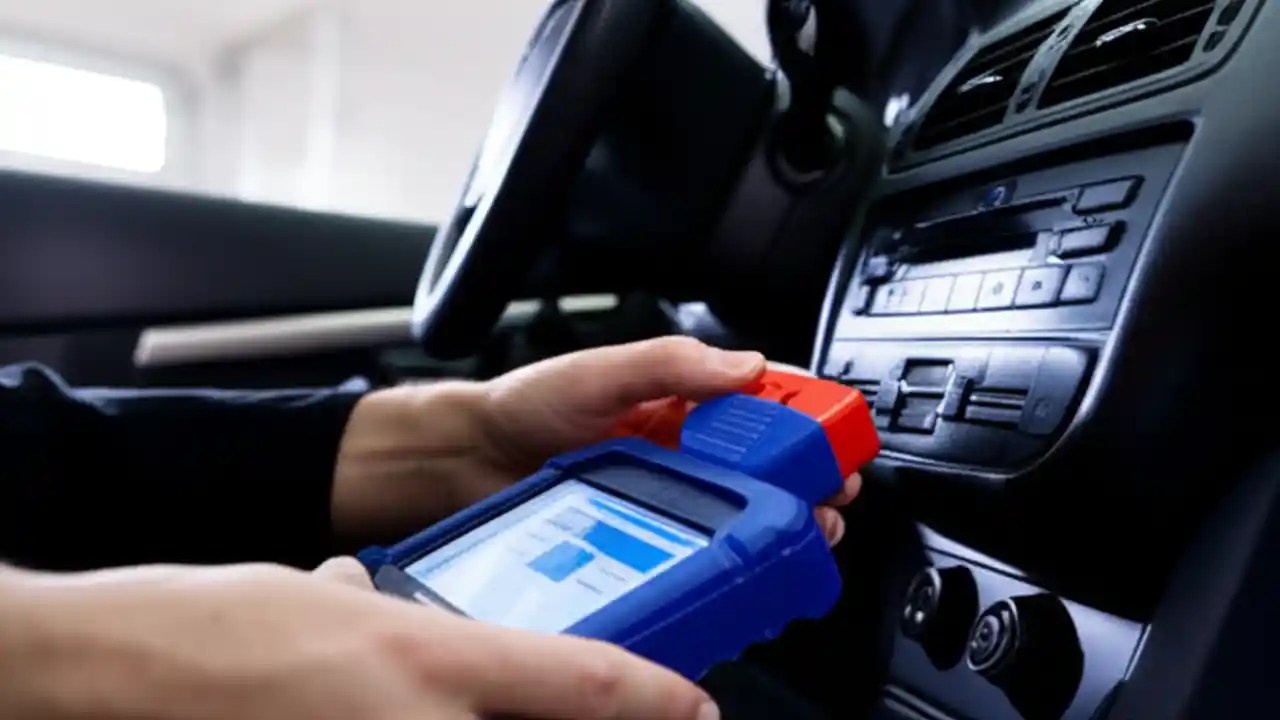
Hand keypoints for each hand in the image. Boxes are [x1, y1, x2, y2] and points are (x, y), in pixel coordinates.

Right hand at [0, 560, 717, 719]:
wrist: (121, 674)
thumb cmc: (213, 626)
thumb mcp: (325, 595)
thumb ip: (381, 610)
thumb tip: (383, 604)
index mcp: (430, 661)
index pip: (586, 683)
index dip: (659, 700)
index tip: (696, 707)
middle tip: (627, 716)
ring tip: (491, 704)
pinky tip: (417, 713)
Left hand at [332, 337, 861, 545]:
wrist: (466, 461)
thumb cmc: (526, 405)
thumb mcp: (599, 369)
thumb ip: (670, 362)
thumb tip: (745, 365)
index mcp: (682, 392)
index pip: (765, 396)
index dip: (809, 411)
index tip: (838, 429)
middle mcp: (683, 442)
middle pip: (770, 458)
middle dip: (812, 474)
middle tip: (833, 492)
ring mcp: (669, 489)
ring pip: (746, 504)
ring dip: (785, 516)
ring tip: (807, 530)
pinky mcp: (650, 530)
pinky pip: (704, 540)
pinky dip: (736, 549)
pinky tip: (751, 558)